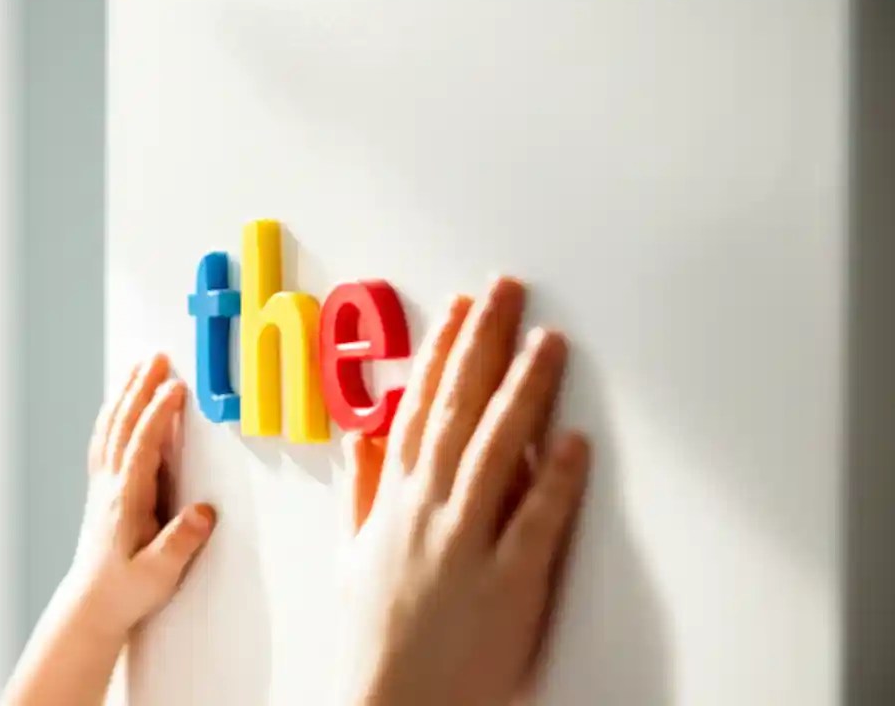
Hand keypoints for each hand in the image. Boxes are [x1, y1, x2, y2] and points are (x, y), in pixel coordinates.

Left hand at [67, 353, 216, 634]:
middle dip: (141, 388)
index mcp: (126, 500)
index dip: (158, 415)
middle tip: (157, 357)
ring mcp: (103, 484)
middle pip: (124, 425)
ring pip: (112, 427)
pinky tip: (120, 402)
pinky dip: (113, 414)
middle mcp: (111, 486)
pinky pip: (106, 439)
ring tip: (140, 366)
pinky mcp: (103, 488)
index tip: (174, 388)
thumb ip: (179, 542)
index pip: (142, 447)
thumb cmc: (126, 591)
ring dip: (126, 394)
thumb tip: (203, 512)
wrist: (91, 604)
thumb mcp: (159, 573)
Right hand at [342, 277, 590, 705]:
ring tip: (549, 344)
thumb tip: (368, 434)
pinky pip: (535, 522)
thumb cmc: (376, 635)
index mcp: (394, 502)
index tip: (461, 309)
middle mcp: (427, 512)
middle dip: (486, 344)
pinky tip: (573, 440)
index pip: (418, 408)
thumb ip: (364, 488)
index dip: (442, 352)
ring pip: (496, 453)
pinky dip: (555, 480)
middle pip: (458, 412)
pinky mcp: (508, 585)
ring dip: (523, 392)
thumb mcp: (354, 554)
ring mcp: (466, 545)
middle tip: (508, 293)